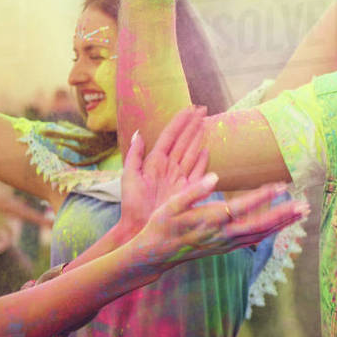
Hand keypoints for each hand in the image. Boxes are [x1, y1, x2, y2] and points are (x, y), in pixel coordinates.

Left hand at [119, 106, 207, 231]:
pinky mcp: (188, 189)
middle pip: (183, 141)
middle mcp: (169, 167)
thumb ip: (134, 155)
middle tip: (203, 109)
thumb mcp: (129, 177)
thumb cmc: (132, 204)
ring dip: (198, 137)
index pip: (170, 136)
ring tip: (205, 122)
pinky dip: (202, 161)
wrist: (139, 227)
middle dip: (193, 125)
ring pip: (191, 152)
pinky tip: (207, 150)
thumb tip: (139, 133)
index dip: (179, 122)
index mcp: (155, 162)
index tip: (188, 109)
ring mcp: (180, 178)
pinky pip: (197, 171)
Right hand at [127, 177, 306, 272]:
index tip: (281, 185)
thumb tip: (213, 177)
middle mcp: (222, 235)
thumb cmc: (162, 224)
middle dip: (284, 215)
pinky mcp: (228, 248)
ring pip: (262, 234)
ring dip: (283, 224)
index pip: (242, 207)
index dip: (263, 196)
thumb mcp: (171, 204)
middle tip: (305, 205)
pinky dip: (273, 231)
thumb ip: (193, 191)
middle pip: (260, 226)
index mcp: (209, 220)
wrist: (157, 254)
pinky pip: (255, 239)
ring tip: (303, 212)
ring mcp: (227, 244)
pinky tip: (284, 223)